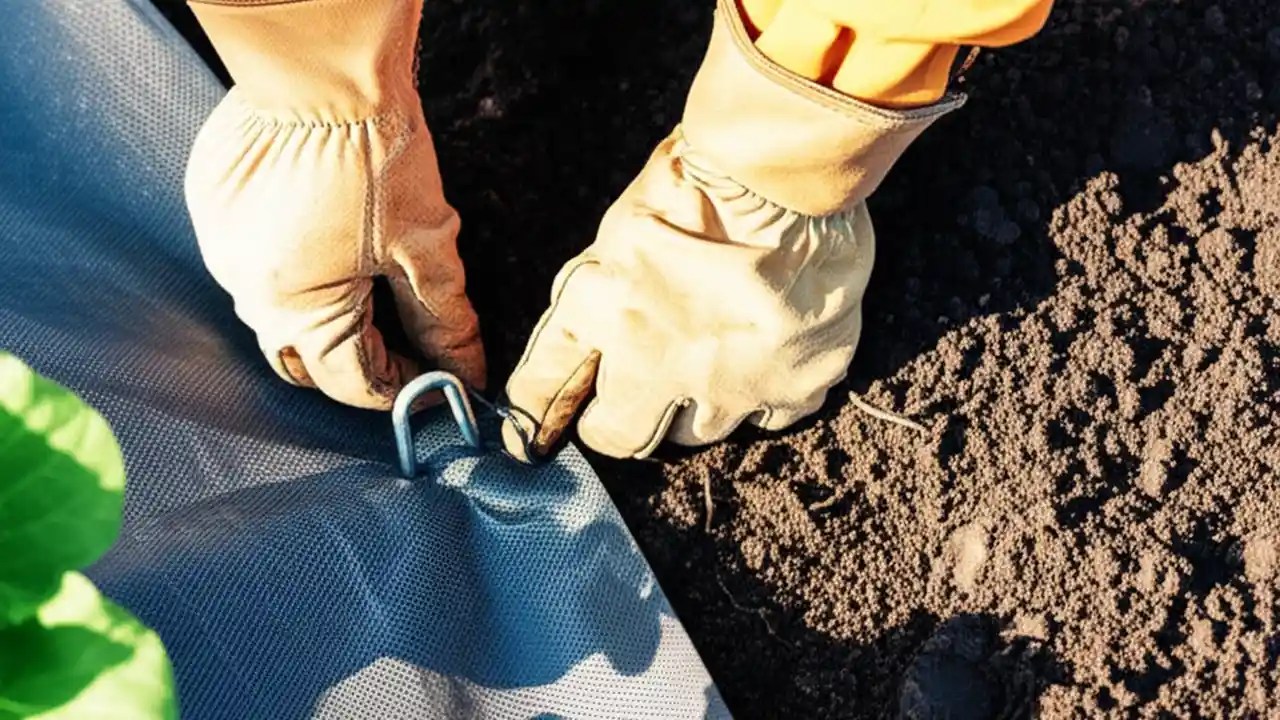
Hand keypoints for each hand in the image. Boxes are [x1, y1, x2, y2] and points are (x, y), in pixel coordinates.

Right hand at [184, 0, 483, 408]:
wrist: (320, 67)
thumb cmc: (376, 153)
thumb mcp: (424, 245)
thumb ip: (443, 320)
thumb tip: (466, 371)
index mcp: (297, 309)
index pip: (350, 381)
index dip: (398, 384)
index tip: (432, 376)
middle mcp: (246, 291)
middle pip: (303, 359)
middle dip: (351, 361)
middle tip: (398, 341)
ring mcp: (221, 251)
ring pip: (272, 313)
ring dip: (317, 316)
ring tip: (363, 288)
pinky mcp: (212, 213)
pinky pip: (249, 264)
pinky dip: (286, 269)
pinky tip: (322, 244)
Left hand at [501, 0, 959, 460]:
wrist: (794, 177)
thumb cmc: (701, 181)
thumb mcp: (623, 228)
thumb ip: (599, 288)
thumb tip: (587, 334)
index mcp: (601, 313)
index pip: (541, 392)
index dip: (537, 418)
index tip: (534, 438)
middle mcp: (656, 363)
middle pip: (617, 436)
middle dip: (619, 419)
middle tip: (634, 394)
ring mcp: (727, 386)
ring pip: (692, 433)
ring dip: (692, 402)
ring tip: (712, 353)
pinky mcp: (790, 391)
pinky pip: (765, 418)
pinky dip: (761, 395)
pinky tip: (765, 354)